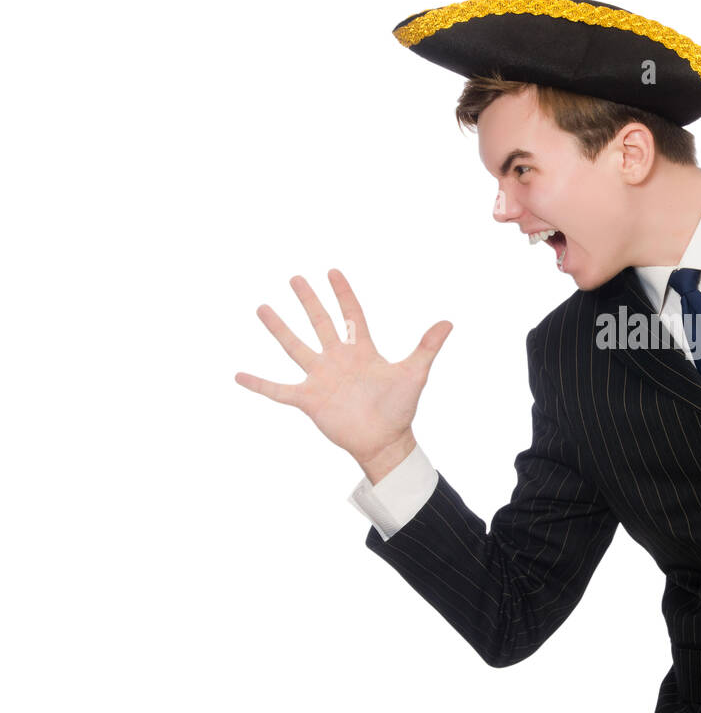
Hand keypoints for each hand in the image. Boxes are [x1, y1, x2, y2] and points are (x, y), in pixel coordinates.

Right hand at [234, 269, 451, 475]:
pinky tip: (238, 375)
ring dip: (279, 328)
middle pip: (320, 323)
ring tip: (262, 308)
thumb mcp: (414, 373)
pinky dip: (259, 384)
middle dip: (308, 300)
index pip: (351, 314)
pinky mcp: (309, 399)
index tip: (332, 271)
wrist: (385, 441)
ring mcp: (321, 378)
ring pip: (295, 347)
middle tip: (295, 278)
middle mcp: (338, 359)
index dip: (343, 294)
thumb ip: (427, 347)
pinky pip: (278, 390)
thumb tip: (449, 322)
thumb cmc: (400, 408)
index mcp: (361, 351)